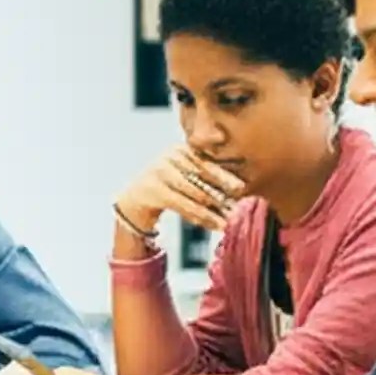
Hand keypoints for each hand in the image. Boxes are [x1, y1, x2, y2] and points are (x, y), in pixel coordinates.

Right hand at [115, 146, 244, 232]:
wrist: (135, 199)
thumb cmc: (168, 186)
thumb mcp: (185, 174)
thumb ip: (206, 175)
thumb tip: (238, 188)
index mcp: (181, 149)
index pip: (206, 162)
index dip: (224, 175)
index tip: (240, 188)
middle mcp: (169, 157)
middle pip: (201, 176)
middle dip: (220, 193)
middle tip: (236, 206)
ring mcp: (159, 173)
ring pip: (194, 193)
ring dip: (213, 210)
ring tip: (227, 220)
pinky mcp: (153, 191)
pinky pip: (182, 205)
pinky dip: (200, 217)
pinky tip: (213, 225)